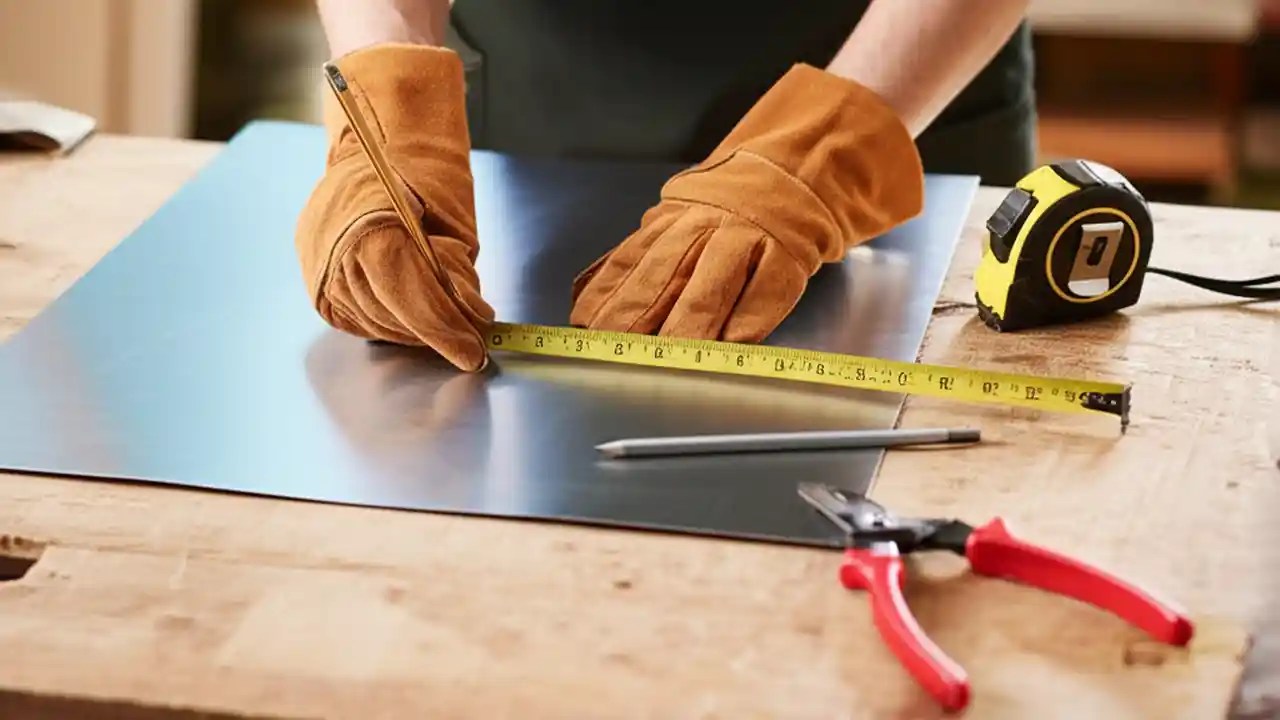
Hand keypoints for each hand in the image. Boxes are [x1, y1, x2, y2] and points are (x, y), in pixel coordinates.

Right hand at [295, 43, 493, 371]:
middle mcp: (332, 246)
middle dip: (435, 333)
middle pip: (389, 313)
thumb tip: (464, 317)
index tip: (473, 351)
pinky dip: (388, 322)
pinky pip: (354, 314)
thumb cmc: (423, 172)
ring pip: (371, 320)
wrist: (375, 140)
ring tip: (444, 323)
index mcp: (368, 221)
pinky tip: (412, 318)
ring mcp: (317, 263)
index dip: (444, 328)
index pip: (408, 292)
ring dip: (413, 331)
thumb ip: (454, 273)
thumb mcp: (454, 221)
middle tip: (469, 340)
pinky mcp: (313, 275)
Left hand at [569, 64, 924, 341]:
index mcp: (669, 223)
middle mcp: (703, 231)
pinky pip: (764, 294)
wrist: (794, 174)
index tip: (584, 328)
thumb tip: (580, 296)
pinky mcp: (785, 260)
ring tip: (668, 357)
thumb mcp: (671, 223)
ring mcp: (746, 244)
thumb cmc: (724, 212)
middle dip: (635, 315)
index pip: (629, 262)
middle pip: (662, 277)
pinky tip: (731, 346)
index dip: (606, 296)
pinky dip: (747, 320)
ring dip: (687, 324)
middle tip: (615, 349)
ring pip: (710, 289)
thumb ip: (631, 260)